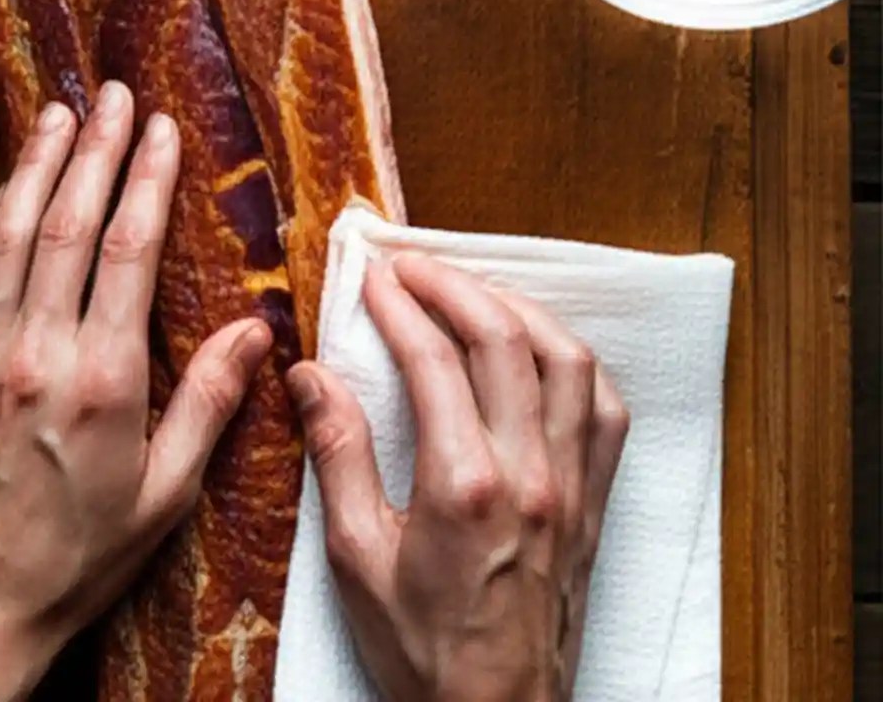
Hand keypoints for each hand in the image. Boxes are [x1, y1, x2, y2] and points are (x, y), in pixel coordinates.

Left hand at [0, 82, 273, 701]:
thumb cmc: (80, 556)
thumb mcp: (167, 492)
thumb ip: (209, 402)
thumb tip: (254, 333)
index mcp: (100, 381)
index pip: (127, 251)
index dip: (146, 181)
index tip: (161, 135)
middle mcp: (34, 355)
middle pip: (67, 224)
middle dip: (94, 151)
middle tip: (114, 101)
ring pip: (5, 238)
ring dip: (33, 170)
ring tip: (56, 119)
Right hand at [285, 256, 628, 701]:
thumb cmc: (422, 650)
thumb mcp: (357, 560)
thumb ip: (339, 457)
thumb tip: (310, 377)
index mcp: (465, 485)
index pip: (434, 360)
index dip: (399, 306)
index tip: (372, 277)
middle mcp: (531, 473)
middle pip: (504, 339)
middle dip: (454, 285)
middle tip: (411, 265)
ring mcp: (573, 484)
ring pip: (566, 359)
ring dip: (518, 308)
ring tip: (473, 290)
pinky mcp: (594, 502)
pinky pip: (604, 408)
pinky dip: (574, 361)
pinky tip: (542, 350)